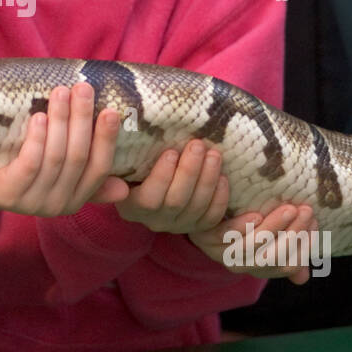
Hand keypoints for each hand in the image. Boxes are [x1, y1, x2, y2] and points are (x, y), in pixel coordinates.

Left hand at [0, 82, 129, 217]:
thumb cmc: (18, 166)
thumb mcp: (54, 171)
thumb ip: (84, 174)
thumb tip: (125, 189)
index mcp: (75, 197)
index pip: (100, 168)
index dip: (107, 139)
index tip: (111, 109)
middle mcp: (58, 205)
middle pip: (78, 157)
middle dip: (82, 119)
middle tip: (83, 87)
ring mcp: (32, 202)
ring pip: (56, 157)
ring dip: (61, 121)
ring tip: (61, 92)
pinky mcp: (8, 194)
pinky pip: (30, 164)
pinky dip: (37, 139)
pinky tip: (38, 117)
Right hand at [114, 140, 228, 233]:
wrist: (157, 180)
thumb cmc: (137, 163)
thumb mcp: (128, 160)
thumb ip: (130, 152)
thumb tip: (128, 124)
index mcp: (131, 206)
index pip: (148, 199)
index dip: (161, 177)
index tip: (171, 152)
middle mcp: (153, 221)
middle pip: (175, 202)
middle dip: (189, 172)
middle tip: (197, 145)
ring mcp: (176, 226)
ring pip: (195, 208)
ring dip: (207, 180)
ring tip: (214, 154)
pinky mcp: (196, 227)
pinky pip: (211, 218)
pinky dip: (219, 198)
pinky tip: (223, 178)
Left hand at [190, 204, 315, 284]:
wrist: (200, 213)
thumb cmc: (240, 224)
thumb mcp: (265, 238)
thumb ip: (285, 252)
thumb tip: (303, 278)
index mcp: (256, 267)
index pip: (287, 265)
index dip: (304, 247)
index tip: (315, 223)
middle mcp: (239, 265)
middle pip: (272, 257)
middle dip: (293, 233)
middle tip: (305, 210)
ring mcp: (220, 252)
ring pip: (252, 245)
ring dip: (273, 227)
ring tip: (288, 208)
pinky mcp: (205, 237)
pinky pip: (226, 236)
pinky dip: (242, 226)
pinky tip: (255, 215)